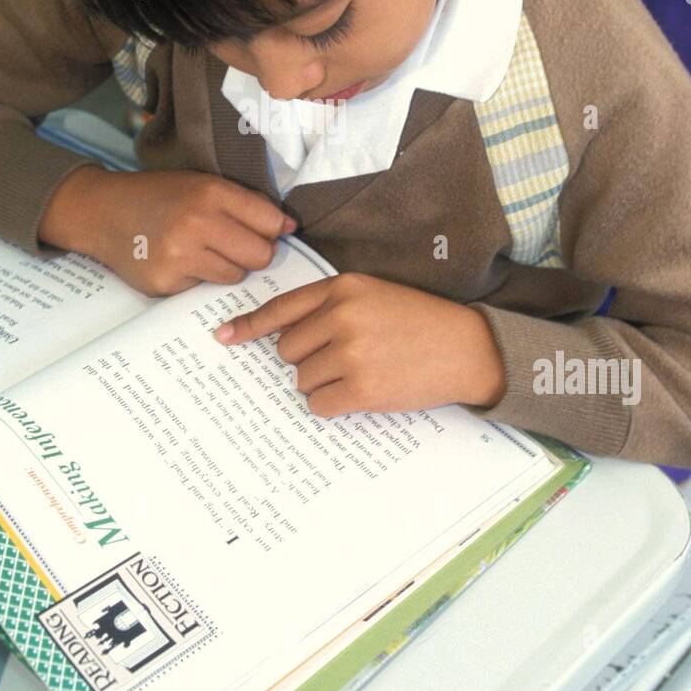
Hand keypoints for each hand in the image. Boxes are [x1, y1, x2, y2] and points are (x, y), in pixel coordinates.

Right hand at [40, 166, 296, 296]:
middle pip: (261, 254)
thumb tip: (289, 227)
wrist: (103, 212)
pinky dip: (200, 278)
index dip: (273, 229)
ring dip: (229, 268)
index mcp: (211, 192)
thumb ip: (244, 203)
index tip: (265, 231)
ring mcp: (181, 255)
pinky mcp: (167, 282)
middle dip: (255, 253)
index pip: (271, 221)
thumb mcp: (200, 183)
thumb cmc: (158, 195)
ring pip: (237, 275)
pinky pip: (206, 288)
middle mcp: (197, 223)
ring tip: (204, 251)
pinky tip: (180, 262)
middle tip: (235, 245)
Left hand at [213, 272, 504, 416]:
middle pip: (287, 349)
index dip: (249, 325)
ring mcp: (352, 353)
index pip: (282, 307)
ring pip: (301, 378)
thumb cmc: (419, 322)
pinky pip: (318, 403)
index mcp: (343, 287)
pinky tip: (360, 392)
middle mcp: (343, 315)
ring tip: (360, 372)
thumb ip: (330, 306)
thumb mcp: (373, 295)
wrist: (467, 348)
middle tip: (342, 358)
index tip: (224, 337)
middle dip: (306, 359)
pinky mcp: (362, 388)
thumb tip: (279, 336)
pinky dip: (332, 403)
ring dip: (322, 382)